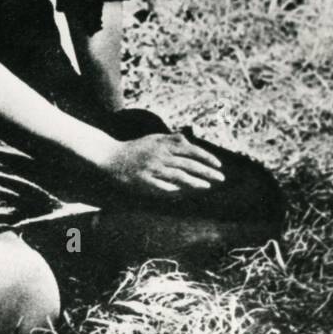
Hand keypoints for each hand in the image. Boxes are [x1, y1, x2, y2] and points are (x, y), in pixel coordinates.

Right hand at [96, 133, 225, 199]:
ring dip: (195, 182)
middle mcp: (160, 155)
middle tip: (221, 178)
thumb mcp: (154, 138)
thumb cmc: (135, 148)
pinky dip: (174, 191)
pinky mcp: (143, 181)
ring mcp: (152, 169)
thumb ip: (172, 139)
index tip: (219, 165)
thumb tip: (189, 140)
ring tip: (207, 187)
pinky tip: (185, 194)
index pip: (191, 150)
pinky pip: (162, 187)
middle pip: (188, 164)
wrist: (110, 157)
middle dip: (207, 171)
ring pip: (178, 176)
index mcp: (164, 145)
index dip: (207, 157)